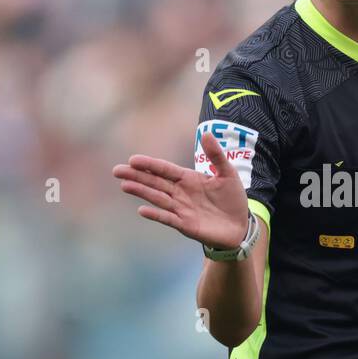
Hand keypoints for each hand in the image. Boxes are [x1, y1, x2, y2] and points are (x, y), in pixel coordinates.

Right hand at [112, 132, 249, 249]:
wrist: (240, 225)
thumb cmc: (233, 198)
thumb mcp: (228, 173)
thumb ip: (216, 155)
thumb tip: (206, 133)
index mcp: (188, 179)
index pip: (165, 169)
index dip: (150, 164)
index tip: (133, 159)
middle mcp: (180, 193)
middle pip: (155, 182)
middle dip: (137, 176)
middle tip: (117, 170)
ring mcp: (181, 209)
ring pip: (157, 198)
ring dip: (142, 192)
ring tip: (125, 185)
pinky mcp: (185, 225)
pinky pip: (168, 218)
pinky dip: (155, 214)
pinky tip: (142, 210)